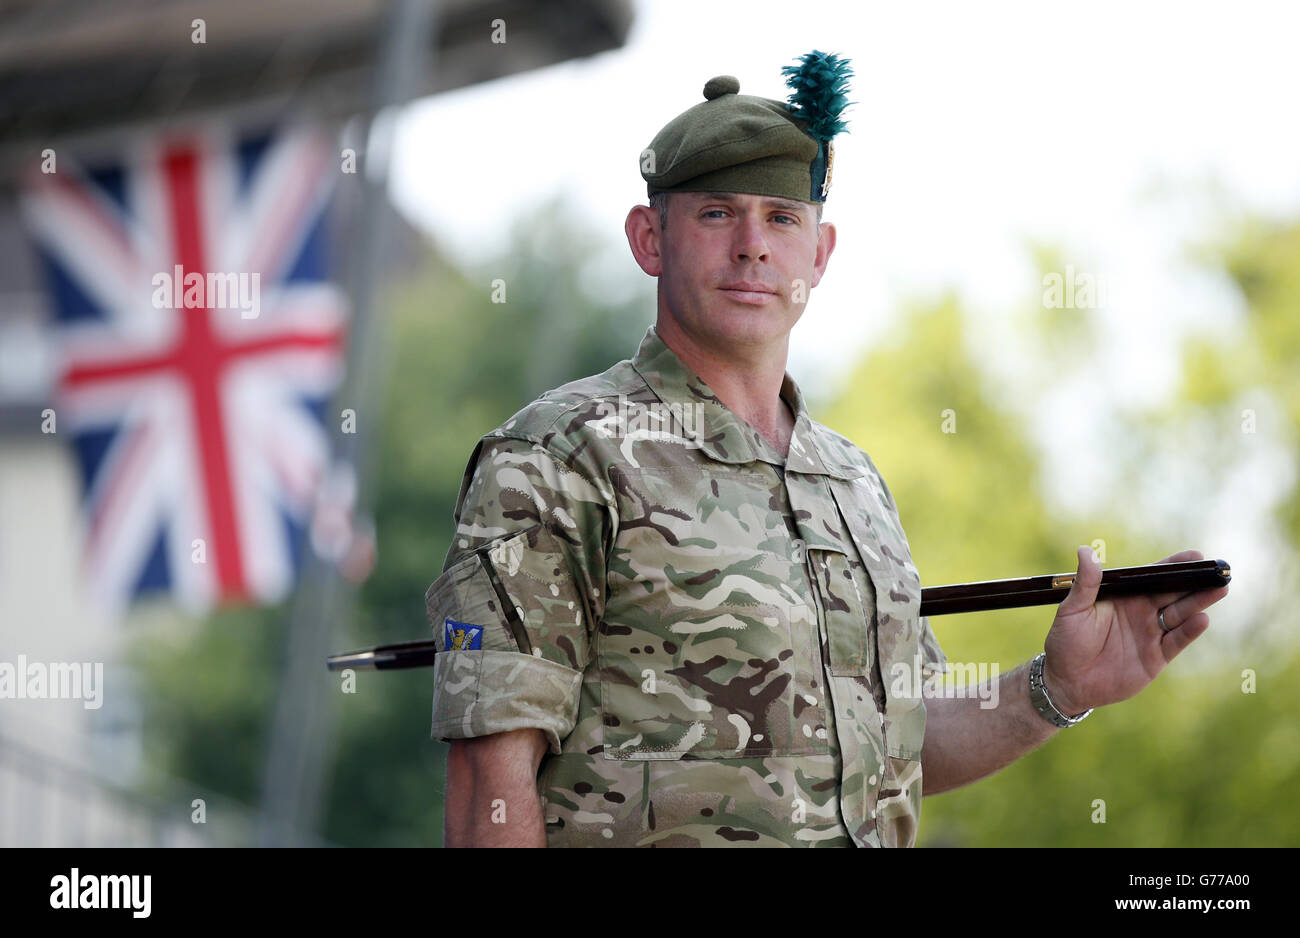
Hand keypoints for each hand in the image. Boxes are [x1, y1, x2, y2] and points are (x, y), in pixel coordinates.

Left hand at [1041, 547, 1229, 715]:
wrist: (1066, 682)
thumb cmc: (1065, 642)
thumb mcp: (1072, 610)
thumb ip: (1085, 583)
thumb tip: (1086, 550)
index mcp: (1124, 597)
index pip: (1153, 577)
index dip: (1174, 566)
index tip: (1195, 555)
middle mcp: (1142, 612)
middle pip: (1174, 593)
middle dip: (1196, 582)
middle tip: (1218, 570)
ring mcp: (1151, 634)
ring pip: (1181, 614)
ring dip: (1200, 602)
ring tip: (1219, 589)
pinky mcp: (1156, 657)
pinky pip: (1177, 642)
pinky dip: (1190, 631)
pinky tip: (1202, 619)